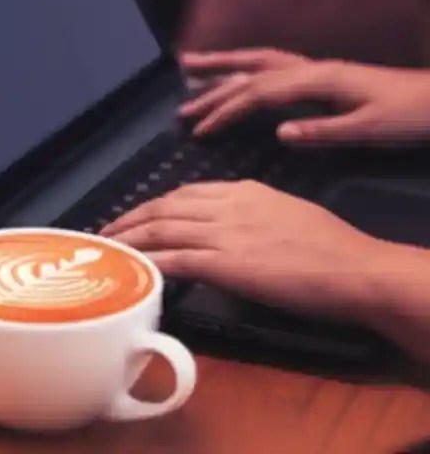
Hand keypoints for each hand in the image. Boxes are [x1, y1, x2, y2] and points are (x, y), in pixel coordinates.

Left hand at [100, 181, 390, 321]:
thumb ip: (253, 216)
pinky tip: (133, 270)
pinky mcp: (225, 263)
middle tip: (106, 232)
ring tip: (107, 251)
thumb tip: (232, 231)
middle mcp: (227, 206)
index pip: (184, 193)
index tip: (135, 216)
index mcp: (243, 191)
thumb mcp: (286, 214)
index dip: (153, 205)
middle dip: (129, 219)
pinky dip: (149, 263)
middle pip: (162, 207)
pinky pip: (175, 259)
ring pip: (161, 230)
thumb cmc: (332, 249)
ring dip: (128, 240)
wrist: (355, 269)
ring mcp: (224, 233)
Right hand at [179, 49, 429, 145]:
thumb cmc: (411, 115)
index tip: (199, 130)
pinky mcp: (325, 76)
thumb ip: (323, 131)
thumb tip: (278, 132)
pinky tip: (238, 75)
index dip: (225, 111)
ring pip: (258, 63)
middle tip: (180, 105)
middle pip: (250, 73)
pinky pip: (273, 66)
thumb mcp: (371, 129)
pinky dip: (247, 67)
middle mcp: (312, 69)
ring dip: (222, 66)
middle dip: (212, 87)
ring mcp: (318, 69)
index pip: (258, 94)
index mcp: (319, 80)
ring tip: (190, 67)